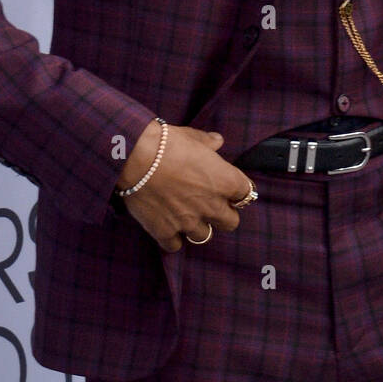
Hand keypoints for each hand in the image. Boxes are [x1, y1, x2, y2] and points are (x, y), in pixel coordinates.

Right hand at [116, 120, 253, 252]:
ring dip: (197, 226)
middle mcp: (211, 205)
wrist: (136, 157)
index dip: (237, 191)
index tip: (229, 188)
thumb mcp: (192, 136)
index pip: (246, 193)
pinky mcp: (166, 231)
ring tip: (186, 215)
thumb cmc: (167, 143)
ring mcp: (189, 221)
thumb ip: (208, 142)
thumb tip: (217, 141)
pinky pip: (175, 245)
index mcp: (225, 180)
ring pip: (204, 236)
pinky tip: (167, 225)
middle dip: (223, 214)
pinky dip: (172, 237)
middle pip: (231, 222)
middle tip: (210, 204)